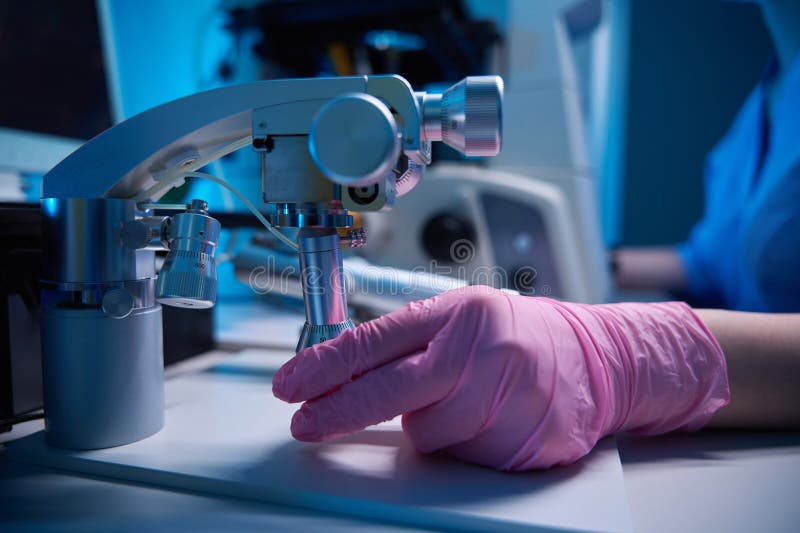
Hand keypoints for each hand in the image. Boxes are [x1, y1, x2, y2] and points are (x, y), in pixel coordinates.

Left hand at [272, 286, 727, 469]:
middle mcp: (482, 352)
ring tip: (466, 399)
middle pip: (390, 390)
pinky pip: (463, 456)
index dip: (325, 366)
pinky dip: (463, 444)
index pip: (376, 340)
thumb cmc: (515, 336)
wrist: (596, 360)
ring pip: (426, 433)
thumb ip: (408, 343)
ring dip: (429, 424)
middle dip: (338, 411)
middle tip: (306, 424)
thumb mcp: (461, 319)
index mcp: (459, 313)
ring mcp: (507, 397)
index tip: (289, 385)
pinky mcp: (524, 440)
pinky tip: (490, 418)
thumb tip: (338, 377)